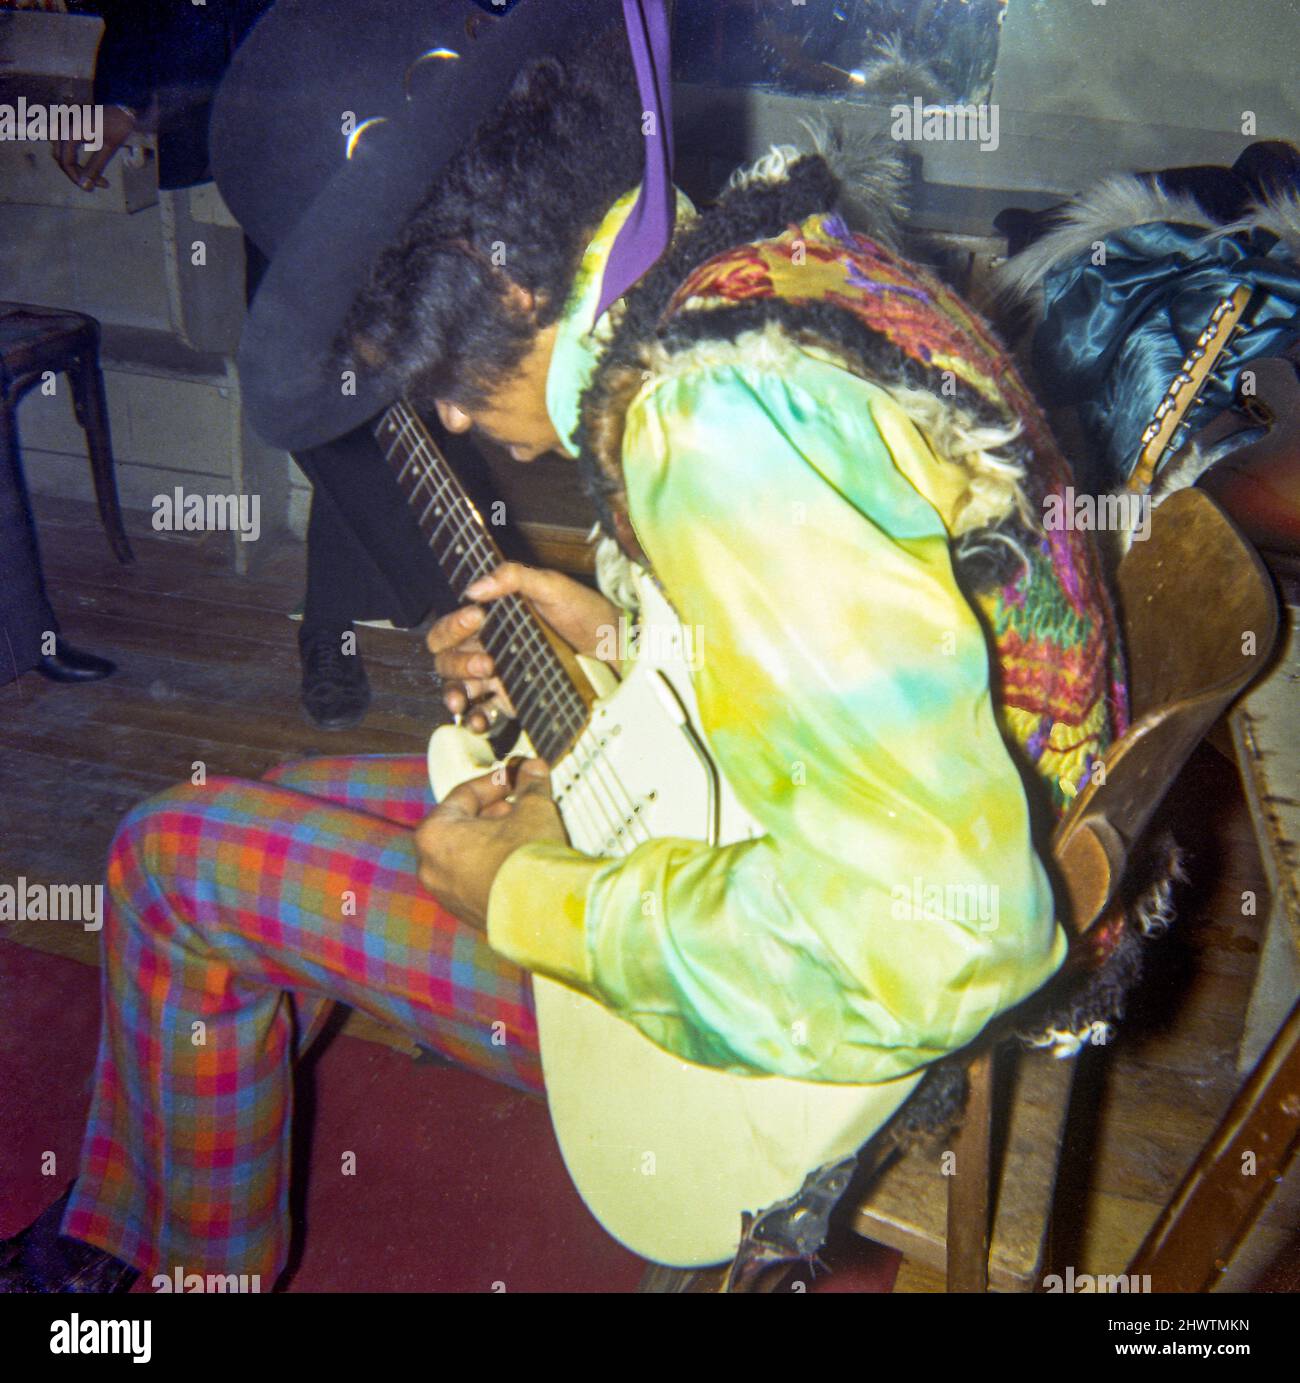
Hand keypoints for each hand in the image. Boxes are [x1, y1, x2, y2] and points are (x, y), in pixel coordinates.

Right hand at [52, 104, 136, 190]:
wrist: (125, 107)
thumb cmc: (119, 126)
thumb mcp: (109, 149)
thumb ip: (95, 168)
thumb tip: (85, 186)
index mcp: (72, 131)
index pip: (65, 161)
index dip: (76, 177)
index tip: (90, 189)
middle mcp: (64, 125)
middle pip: (61, 157)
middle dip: (77, 173)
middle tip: (97, 184)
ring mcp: (66, 123)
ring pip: (63, 151)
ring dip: (76, 166)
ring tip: (97, 177)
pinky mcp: (70, 124)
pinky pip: (67, 144)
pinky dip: (76, 157)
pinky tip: (90, 166)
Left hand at [414, 759, 564, 929]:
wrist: (543, 915)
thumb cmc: (527, 863)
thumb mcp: (533, 809)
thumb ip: (530, 784)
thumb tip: (533, 770)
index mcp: (435, 835)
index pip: (464, 795)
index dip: (496, 781)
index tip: (516, 776)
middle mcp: (432, 867)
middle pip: (463, 826)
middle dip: (496, 811)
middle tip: (522, 802)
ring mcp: (449, 895)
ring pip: (471, 855)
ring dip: (497, 839)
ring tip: (528, 831)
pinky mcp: (469, 914)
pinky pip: (479, 880)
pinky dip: (497, 866)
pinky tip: (525, 861)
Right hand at [425, 562, 619, 731]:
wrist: (617, 650)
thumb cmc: (585, 613)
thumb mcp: (553, 587)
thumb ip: (515, 577)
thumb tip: (475, 588)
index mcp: (490, 620)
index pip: (450, 627)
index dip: (453, 625)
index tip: (475, 618)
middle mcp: (487, 648)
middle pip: (446, 660)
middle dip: (457, 663)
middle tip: (487, 663)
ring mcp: (498, 677)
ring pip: (457, 688)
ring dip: (455, 693)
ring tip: (467, 699)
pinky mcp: (512, 701)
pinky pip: (482, 713)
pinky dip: (474, 719)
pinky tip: (479, 720)